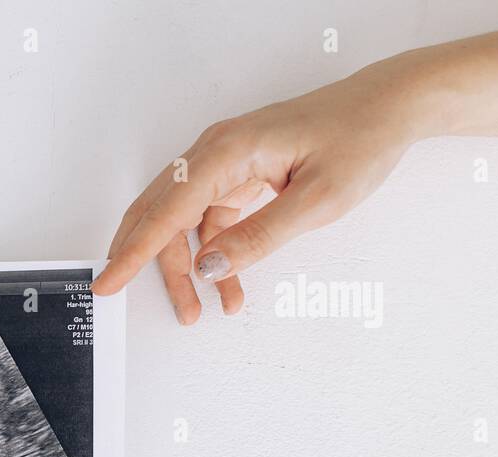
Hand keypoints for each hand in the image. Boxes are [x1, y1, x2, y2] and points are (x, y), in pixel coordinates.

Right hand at [92, 66, 420, 323]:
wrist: (389, 108)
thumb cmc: (359, 139)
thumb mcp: (317, 200)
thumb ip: (259, 236)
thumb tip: (209, 267)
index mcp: (228, 151)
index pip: (165, 211)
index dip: (133, 252)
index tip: (107, 281)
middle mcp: (216, 152)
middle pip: (160, 215)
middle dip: (153, 265)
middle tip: (148, 304)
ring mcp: (224, 162)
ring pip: (181, 221)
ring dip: (185, 266)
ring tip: (202, 307)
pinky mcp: (237, 173)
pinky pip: (207, 219)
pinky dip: (211, 253)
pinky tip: (226, 282)